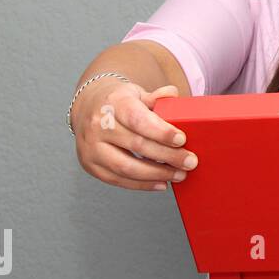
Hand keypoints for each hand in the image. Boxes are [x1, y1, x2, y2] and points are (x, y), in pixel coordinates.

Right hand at [72, 81, 197, 190]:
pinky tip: (161, 183)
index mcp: (113, 104)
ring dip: (157, 174)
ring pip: (126, 167)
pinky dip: (142, 184)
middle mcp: (98, 126)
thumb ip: (157, 97)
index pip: (137, 119)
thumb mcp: (137, 93)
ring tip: (178, 175)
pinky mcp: (90, 165)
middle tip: (190, 161)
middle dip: (168, 156)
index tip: (182, 140)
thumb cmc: (120, 102)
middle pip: (136, 144)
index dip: (161, 132)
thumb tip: (172, 94)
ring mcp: (91, 147)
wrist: (89, 108)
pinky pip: (117, 179)